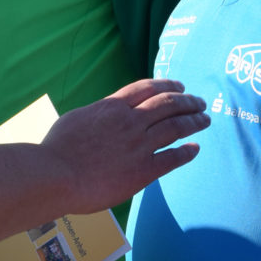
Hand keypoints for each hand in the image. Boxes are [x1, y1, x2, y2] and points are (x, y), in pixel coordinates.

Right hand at [43, 79, 206, 214]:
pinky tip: (195, 149)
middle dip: (187, 101)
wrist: (56, 175)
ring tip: (205, 119)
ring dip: (194, 121)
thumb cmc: (57, 149)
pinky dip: (187, 152)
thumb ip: (97, 114)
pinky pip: (172, 158)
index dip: (168, 85)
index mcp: (113, 106)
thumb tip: (104, 113)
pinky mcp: (142, 170)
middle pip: (168, 104)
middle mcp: (131, 121)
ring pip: (175, 127)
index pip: (148, 88)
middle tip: (200, 102)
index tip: (180, 85)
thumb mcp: (76, 118)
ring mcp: (139, 145)